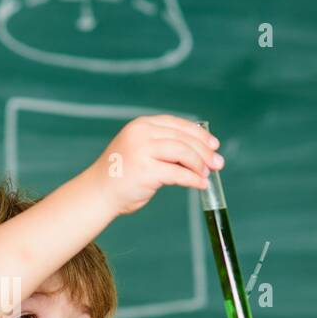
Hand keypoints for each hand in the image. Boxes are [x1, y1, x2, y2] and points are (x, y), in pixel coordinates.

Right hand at [76, 115, 222, 216]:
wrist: (98, 193)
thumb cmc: (121, 175)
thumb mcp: (142, 151)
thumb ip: (164, 147)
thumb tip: (200, 152)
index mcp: (141, 125)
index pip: (177, 124)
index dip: (198, 134)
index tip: (214, 144)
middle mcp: (141, 134)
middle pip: (183, 138)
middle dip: (204, 151)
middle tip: (218, 163)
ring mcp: (142, 151)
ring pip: (183, 153)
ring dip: (200, 164)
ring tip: (207, 174)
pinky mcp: (146, 170)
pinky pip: (178, 174)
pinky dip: (193, 179)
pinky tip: (200, 184)